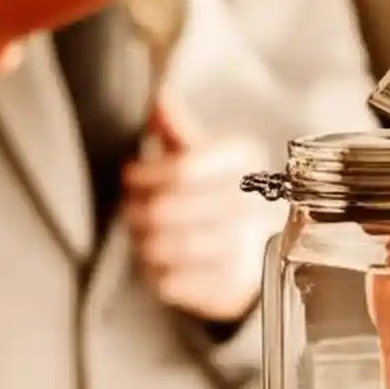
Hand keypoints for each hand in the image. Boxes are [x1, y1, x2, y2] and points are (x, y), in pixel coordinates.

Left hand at [122, 107, 271, 323]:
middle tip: (129, 207)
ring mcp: (244, 253)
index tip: (129, 175)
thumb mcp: (204, 155)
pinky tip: (158, 258)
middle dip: (136, 209)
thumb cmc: (222, 193)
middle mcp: (252, 208)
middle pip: (167, 210)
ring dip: (141, 239)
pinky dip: (154, 270)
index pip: (183, 170)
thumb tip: (159, 98)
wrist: (260, 248)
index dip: (145, 174)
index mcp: (245, 164)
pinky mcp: (231, 290)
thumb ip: (178, 129)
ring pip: (165, 247)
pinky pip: (171, 282)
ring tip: (140, 231)